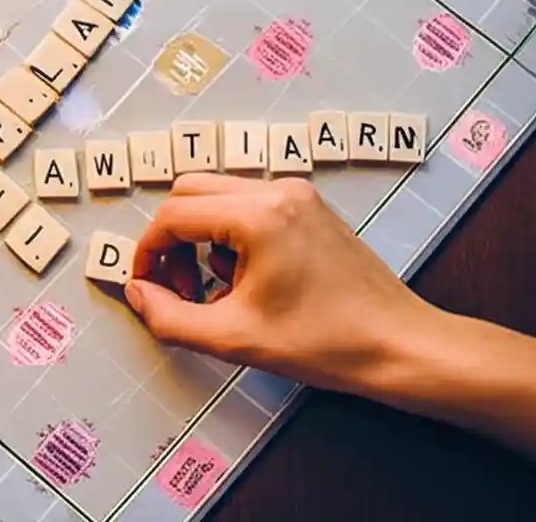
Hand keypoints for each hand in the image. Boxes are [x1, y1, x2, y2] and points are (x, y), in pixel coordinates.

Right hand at [125, 172, 443, 393]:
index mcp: (258, 216)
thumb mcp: (233, 338)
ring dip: (202, 240)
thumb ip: (171, 317)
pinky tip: (247, 283)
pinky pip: (250, 208)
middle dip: (172, 241)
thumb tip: (139, 294)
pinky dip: (232, 238)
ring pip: (219, 198)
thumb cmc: (326, 342)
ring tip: (217, 292)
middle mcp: (278, 192)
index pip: (173, 216)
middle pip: (191, 193)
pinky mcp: (310, 209)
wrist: (396, 344)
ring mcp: (297, 196)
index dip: (147, 254)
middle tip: (181, 288)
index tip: (147, 287)